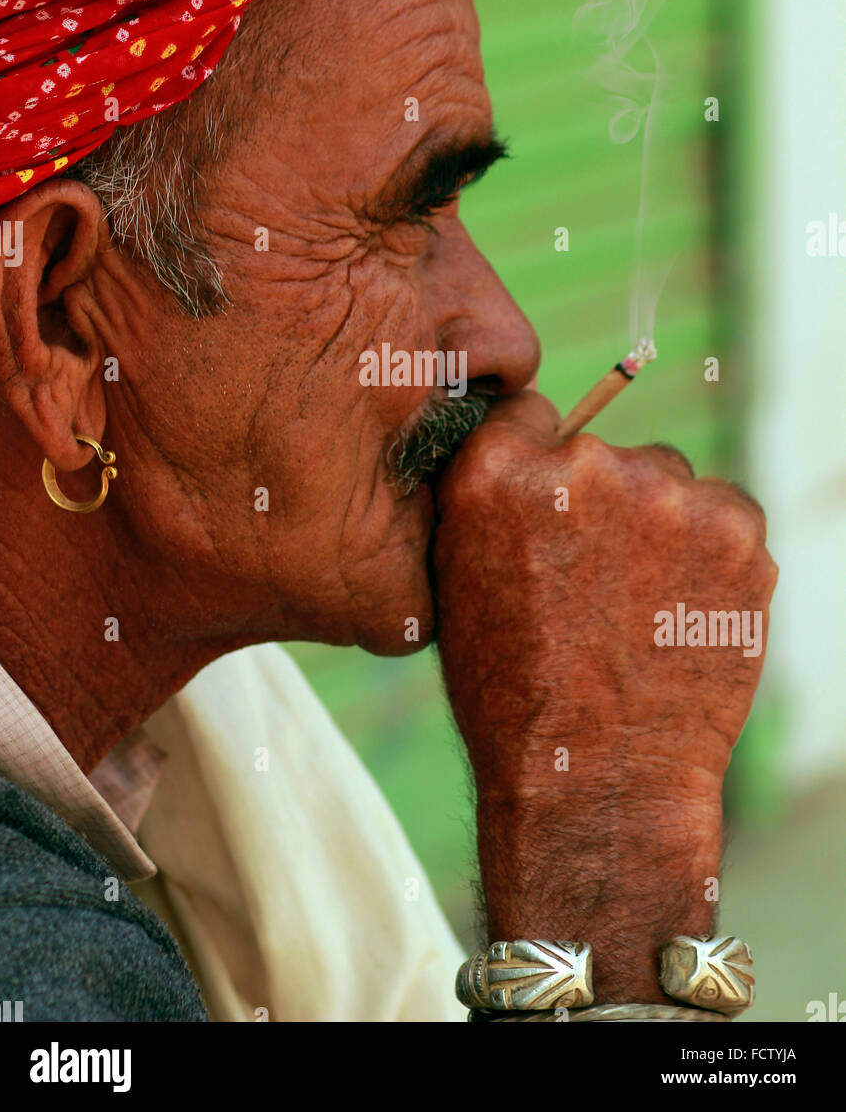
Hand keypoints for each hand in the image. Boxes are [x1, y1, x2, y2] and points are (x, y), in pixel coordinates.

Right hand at [432, 390, 777, 1002]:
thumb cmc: (514, 695)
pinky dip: (713, 552)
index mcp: (494, 473)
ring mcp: (666, 493)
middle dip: (600, 503)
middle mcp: (581, 465)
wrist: (597, 780)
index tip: (547, 505)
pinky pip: (724, 513)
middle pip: (602, 451)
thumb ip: (486, 502)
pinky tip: (681, 610)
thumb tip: (525, 455)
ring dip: (660, 525)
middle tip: (597, 581)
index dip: (536, 464)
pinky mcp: (737, 526)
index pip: (527, 414)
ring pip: (667, 482)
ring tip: (641, 608)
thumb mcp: (458, 584)